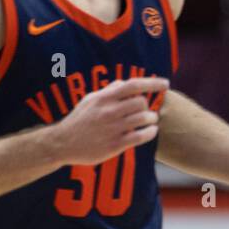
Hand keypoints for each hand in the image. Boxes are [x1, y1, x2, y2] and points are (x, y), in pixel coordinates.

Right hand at [47, 76, 168, 167]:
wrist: (63, 143)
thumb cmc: (78, 120)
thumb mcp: (89, 100)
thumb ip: (108, 91)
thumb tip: (124, 84)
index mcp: (104, 98)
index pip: (133, 85)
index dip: (153, 83)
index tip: (166, 84)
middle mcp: (109, 111)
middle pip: (141, 103)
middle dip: (147, 106)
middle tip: (145, 112)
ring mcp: (112, 128)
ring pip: (144, 119)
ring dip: (151, 119)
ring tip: (149, 121)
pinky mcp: (114, 145)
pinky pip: (140, 137)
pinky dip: (150, 132)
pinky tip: (150, 131)